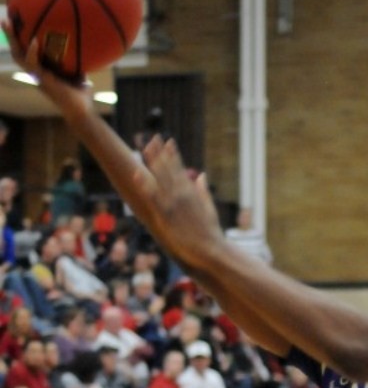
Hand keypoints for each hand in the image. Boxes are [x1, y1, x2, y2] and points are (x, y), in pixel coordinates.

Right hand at [0, 20, 93, 120]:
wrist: (81, 112)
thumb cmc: (81, 95)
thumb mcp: (79, 74)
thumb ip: (78, 61)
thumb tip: (87, 46)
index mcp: (41, 70)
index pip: (26, 53)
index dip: (20, 40)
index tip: (19, 24)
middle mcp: (36, 72)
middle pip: (17, 51)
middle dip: (10, 36)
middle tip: (6, 19)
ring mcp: (37, 76)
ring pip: (18, 56)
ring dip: (13, 40)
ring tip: (10, 24)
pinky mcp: (43, 80)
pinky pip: (33, 64)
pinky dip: (32, 51)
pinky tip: (33, 40)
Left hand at [134, 136, 225, 266]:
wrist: (211, 250)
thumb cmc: (211, 232)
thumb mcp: (209, 208)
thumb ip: (203, 191)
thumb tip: (201, 176)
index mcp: (193, 192)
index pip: (181, 168)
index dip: (174, 154)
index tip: (169, 141)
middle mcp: (183, 194)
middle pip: (169, 169)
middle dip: (161, 153)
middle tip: (153, 137)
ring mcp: (174, 204)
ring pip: (161, 178)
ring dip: (153, 162)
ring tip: (145, 147)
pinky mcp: (166, 215)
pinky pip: (152, 197)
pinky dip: (144, 184)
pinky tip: (136, 173)